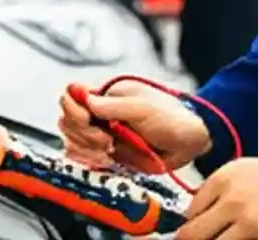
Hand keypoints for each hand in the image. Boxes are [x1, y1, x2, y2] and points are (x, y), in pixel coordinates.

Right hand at [57, 80, 211, 172]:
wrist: (190, 140)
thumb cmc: (172, 117)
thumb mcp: (142, 107)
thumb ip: (111, 105)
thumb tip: (84, 98)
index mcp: (106, 96)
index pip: (71, 96)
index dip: (74, 109)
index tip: (89, 119)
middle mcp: (101, 114)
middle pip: (67, 122)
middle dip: (82, 133)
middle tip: (105, 139)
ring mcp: (103, 135)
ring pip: (73, 142)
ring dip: (87, 149)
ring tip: (110, 150)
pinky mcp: (108, 155)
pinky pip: (85, 159)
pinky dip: (91, 161)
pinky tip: (107, 159)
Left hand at [177, 158, 257, 239]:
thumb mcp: (251, 171)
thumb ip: (224, 191)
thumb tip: (199, 215)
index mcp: (225, 177)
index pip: (190, 212)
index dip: (191, 228)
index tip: (194, 234)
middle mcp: (232, 199)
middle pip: (192, 235)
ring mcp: (247, 223)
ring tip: (237, 238)